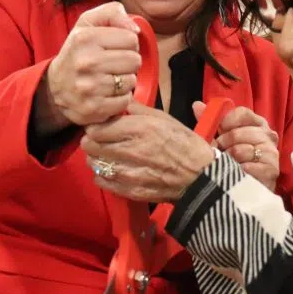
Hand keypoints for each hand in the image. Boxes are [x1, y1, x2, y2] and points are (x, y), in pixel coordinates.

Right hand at [42, 2, 141, 129]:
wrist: (56, 87)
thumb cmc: (78, 51)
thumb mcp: (88, 23)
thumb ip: (113, 13)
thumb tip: (135, 29)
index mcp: (86, 38)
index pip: (131, 38)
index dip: (127, 43)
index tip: (114, 48)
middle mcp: (86, 62)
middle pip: (134, 60)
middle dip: (128, 62)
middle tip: (113, 64)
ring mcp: (90, 87)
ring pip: (131, 81)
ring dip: (124, 80)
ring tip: (109, 78)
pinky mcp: (94, 108)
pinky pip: (125, 101)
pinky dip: (120, 98)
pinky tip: (107, 93)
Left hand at [81, 101, 214, 202]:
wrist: (201, 177)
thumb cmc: (185, 144)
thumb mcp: (165, 119)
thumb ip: (139, 110)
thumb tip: (121, 103)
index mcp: (140, 129)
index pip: (99, 128)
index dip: (94, 126)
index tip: (97, 127)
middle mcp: (131, 150)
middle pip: (92, 146)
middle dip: (90, 142)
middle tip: (95, 141)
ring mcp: (130, 173)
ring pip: (95, 164)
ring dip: (95, 158)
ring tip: (102, 155)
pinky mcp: (131, 191)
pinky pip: (103, 182)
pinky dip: (101, 175)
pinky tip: (109, 171)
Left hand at [195, 102, 279, 190]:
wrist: (248, 187)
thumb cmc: (234, 157)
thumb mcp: (221, 136)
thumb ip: (210, 120)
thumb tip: (196, 105)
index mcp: (258, 123)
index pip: (242, 113)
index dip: (225, 121)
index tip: (218, 131)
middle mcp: (268, 135)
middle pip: (238, 132)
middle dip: (223, 143)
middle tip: (219, 152)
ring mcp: (271, 153)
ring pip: (240, 150)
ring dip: (229, 159)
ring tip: (227, 164)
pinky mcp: (271, 170)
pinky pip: (247, 167)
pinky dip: (238, 171)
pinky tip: (236, 172)